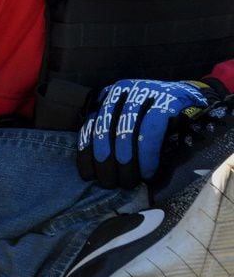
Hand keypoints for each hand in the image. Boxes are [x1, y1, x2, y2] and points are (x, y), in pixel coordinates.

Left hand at [77, 79, 226, 188]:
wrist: (190, 96)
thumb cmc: (154, 115)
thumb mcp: (128, 120)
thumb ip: (113, 134)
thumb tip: (98, 167)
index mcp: (107, 97)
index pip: (90, 126)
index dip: (86, 153)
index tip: (87, 176)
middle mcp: (121, 92)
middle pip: (105, 130)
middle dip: (105, 162)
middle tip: (110, 184)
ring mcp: (143, 94)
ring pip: (126, 132)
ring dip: (125, 162)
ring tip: (129, 182)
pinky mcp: (166, 101)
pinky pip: (150, 132)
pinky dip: (147, 155)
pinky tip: (148, 172)